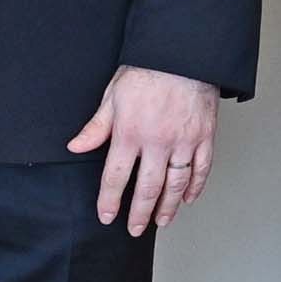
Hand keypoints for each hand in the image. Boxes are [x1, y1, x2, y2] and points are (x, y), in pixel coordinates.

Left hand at [69, 67, 220, 235]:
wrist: (183, 52)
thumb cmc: (147, 70)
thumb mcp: (113, 95)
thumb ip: (97, 126)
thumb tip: (76, 147)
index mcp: (130, 132)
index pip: (116, 176)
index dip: (110, 200)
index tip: (107, 216)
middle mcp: (158, 141)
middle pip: (148, 188)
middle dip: (139, 213)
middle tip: (135, 229)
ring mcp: (184, 140)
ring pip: (176, 183)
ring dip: (168, 207)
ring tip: (162, 221)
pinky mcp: (204, 136)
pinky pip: (202, 168)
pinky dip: (195, 186)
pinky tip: (188, 198)